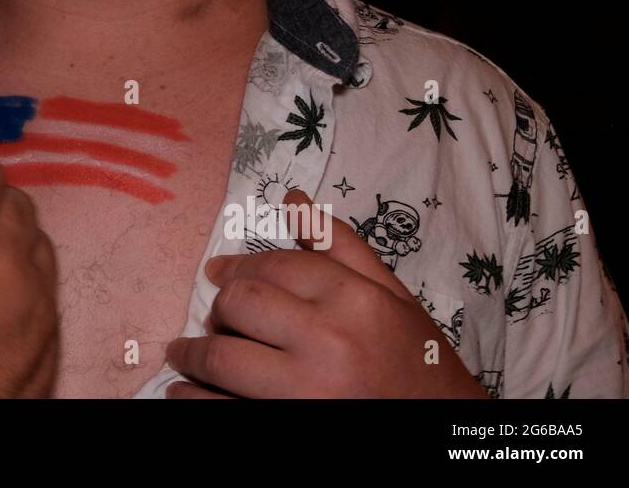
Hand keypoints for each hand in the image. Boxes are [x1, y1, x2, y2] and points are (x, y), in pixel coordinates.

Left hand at [166, 189, 487, 398]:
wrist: (442, 430)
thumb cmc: (415, 363)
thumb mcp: (390, 297)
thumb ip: (340, 246)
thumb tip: (290, 198)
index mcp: (353, 300)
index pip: (272, 267)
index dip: (237, 267)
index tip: (218, 274)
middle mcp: (327, 342)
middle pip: (240, 304)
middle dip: (219, 308)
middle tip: (215, 316)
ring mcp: (304, 392)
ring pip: (220, 359)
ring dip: (193, 354)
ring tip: (186, 355)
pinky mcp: (284, 425)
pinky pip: (218, 407)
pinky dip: (193, 397)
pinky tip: (190, 390)